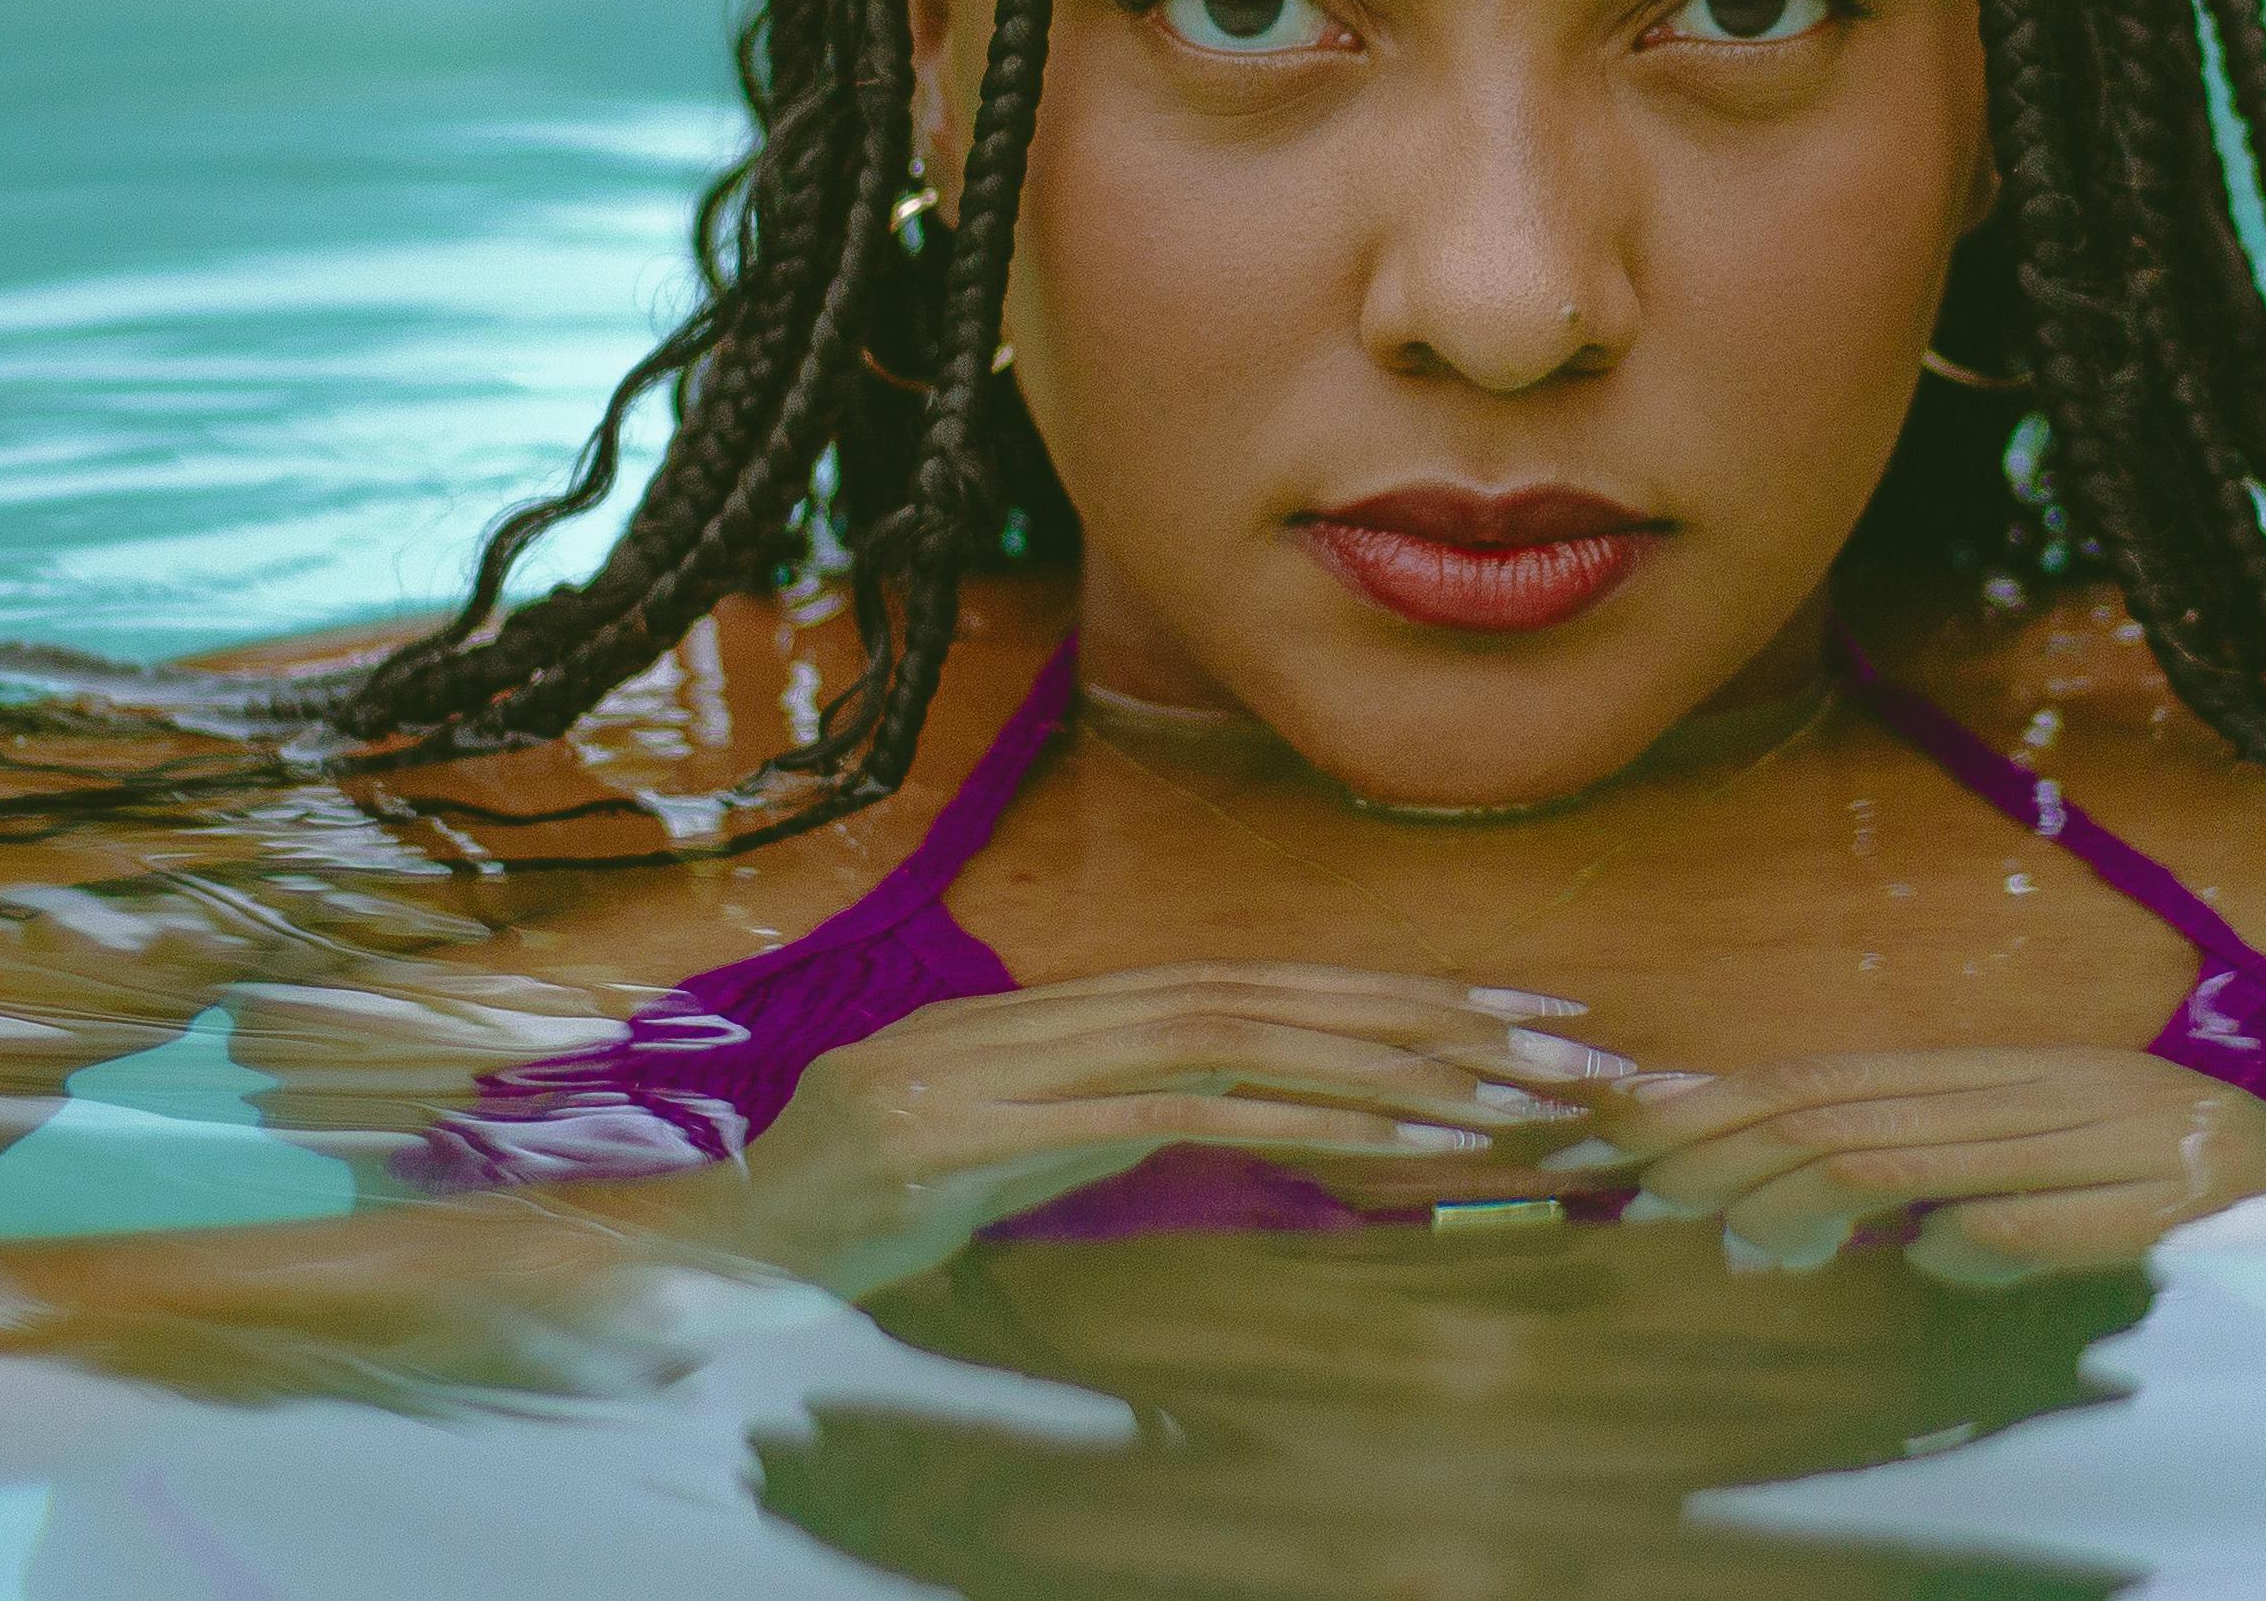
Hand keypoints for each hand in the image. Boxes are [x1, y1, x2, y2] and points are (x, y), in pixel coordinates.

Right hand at [678, 962, 1633, 1294]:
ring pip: (1242, 1033)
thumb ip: (1096, 1130)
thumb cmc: (842, 1240)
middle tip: (1571, 1051)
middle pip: (1271, 993)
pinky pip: (1182, 1111)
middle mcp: (1036, 1021)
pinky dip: (1304, 1122)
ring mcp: (1004, 1065)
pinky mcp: (984, 1130)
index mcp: (1047, 1025)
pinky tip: (1406, 1150)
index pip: (1252, 991)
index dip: (1390, 1001)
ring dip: (1395, 1065)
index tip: (1515, 1026)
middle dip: (1432, 1019)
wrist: (695, 1273)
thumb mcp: (993, 1177)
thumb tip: (1224, 1118)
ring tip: (1520, 1097)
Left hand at [1574, 1045, 2265, 1288]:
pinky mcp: (2177, 1188)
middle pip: (1864, 1106)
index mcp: (2023, 1075)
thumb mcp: (2075, 1178)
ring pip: (1934, 1149)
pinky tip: (1928, 1252)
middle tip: (1646, 1179)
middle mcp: (2053, 1086)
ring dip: (1822, 1190)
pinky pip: (2059, 1208)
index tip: (1635, 1123)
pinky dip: (1985, 1232)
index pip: (1849, 1079)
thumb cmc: (2213, 1189)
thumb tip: (1892, 1237)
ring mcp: (2113, 1132)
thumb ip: (1983, 1191)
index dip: (1736, 1099)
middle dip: (1741, 1142)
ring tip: (1741, 1232)